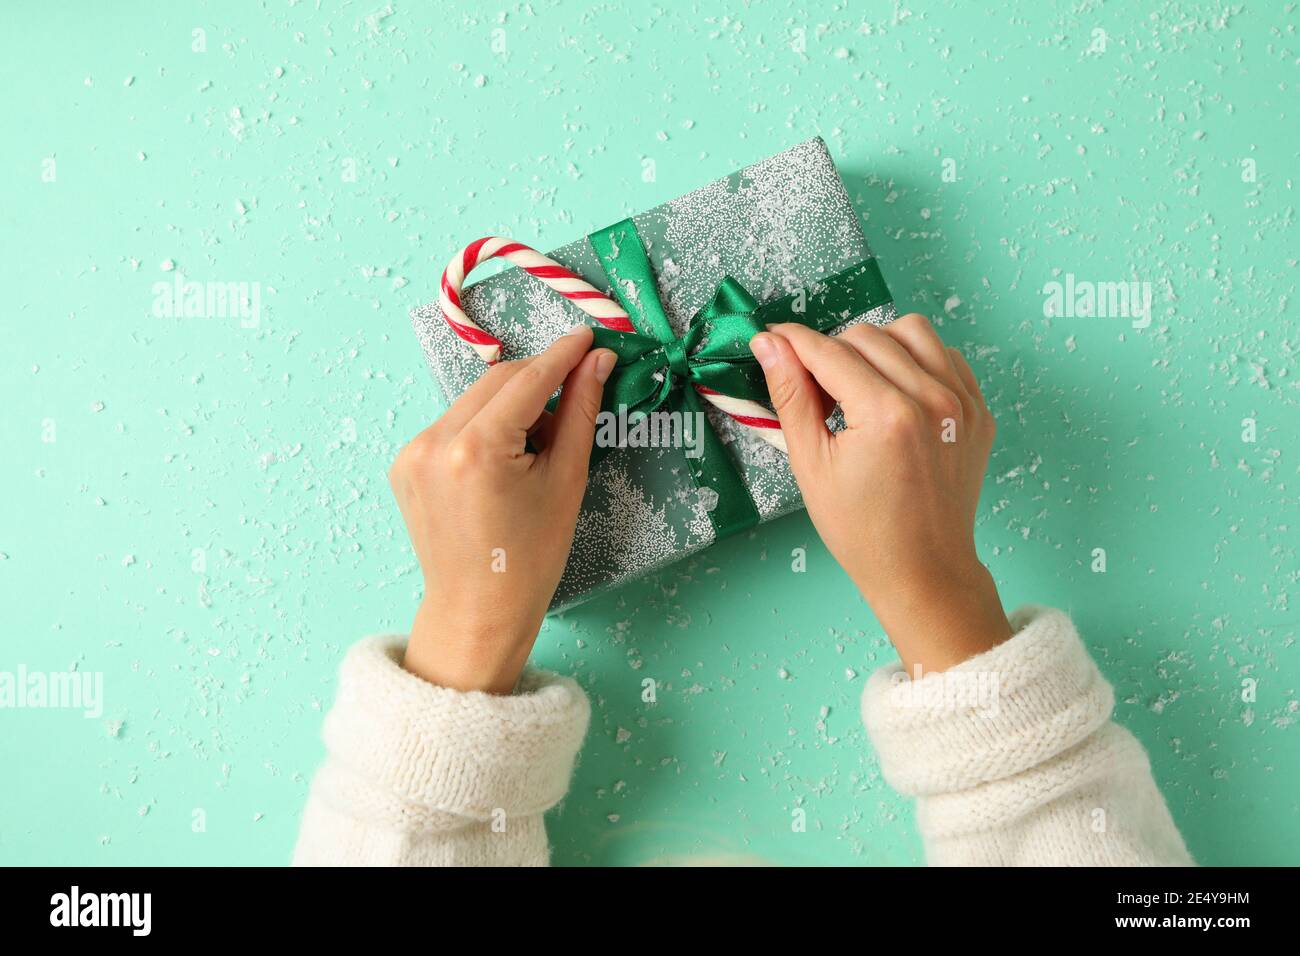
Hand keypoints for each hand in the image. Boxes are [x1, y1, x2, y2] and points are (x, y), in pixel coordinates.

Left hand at [389, 326, 616, 692]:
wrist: (477, 611)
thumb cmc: (530, 558)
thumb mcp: (566, 481)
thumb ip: (579, 413)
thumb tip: (596, 362)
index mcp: (478, 449)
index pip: (527, 379)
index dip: (562, 355)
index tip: (588, 337)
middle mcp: (435, 443)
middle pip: (497, 381)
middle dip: (538, 377)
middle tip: (578, 384)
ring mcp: (413, 453)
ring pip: (474, 400)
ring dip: (511, 404)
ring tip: (540, 443)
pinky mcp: (404, 464)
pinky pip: (453, 425)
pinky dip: (483, 427)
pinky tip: (506, 460)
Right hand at [748, 314, 1011, 672]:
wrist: (924, 570)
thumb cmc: (862, 531)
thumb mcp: (811, 465)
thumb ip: (790, 396)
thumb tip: (769, 344)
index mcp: (886, 415)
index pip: (828, 352)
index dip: (792, 341)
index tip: (772, 339)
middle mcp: (931, 399)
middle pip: (866, 335)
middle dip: (831, 351)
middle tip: (816, 388)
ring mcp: (961, 403)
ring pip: (911, 330)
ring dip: (877, 345)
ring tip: (858, 385)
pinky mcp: (977, 410)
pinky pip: (944, 355)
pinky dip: (916, 360)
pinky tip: (894, 393)